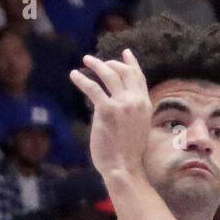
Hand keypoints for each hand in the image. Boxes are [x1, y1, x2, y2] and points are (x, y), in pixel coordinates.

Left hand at [69, 48, 151, 181]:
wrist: (124, 167)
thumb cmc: (127, 154)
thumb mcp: (138, 128)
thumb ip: (133, 113)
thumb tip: (121, 105)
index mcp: (145, 105)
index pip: (139, 77)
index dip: (131, 63)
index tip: (126, 52)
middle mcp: (136, 101)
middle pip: (124, 72)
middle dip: (111, 63)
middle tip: (98, 61)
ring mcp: (122, 104)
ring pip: (109, 75)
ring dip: (96, 65)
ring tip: (86, 60)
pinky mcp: (107, 109)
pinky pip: (93, 88)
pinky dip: (82, 79)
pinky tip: (74, 75)